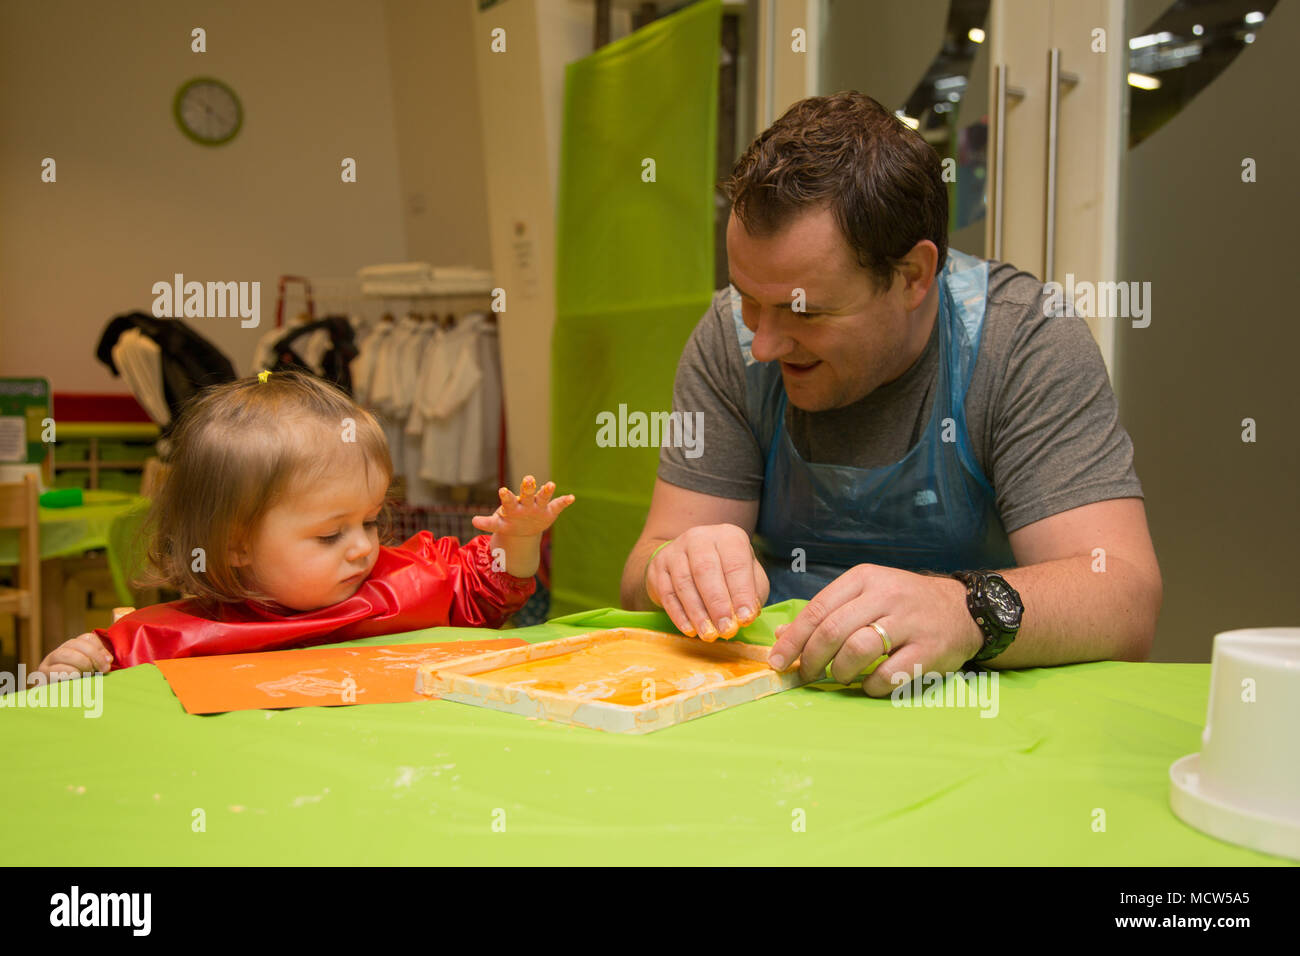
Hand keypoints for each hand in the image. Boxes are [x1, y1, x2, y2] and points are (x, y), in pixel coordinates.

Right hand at [37, 632, 114, 682]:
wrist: (56, 704)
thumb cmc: (79, 688)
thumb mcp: (92, 672)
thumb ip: (99, 663)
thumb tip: (108, 660)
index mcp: (72, 649)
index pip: (87, 638)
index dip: (100, 648)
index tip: (109, 662)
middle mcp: (59, 652)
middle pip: (76, 643)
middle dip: (94, 655)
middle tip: (103, 670)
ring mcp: (48, 663)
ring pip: (65, 654)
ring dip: (82, 663)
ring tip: (89, 674)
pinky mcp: (42, 675)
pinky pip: (55, 669)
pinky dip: (70, 672)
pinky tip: (78, 678)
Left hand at [471, 475, 574, 537]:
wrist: (524, 529)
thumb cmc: (509, 522)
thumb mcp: (498, 524)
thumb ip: (487, 522)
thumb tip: (473, 521)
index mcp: (512, 506)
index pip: (508, 500)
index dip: (506, 496)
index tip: (502, 490)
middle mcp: (526, 504)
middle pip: (526, 494)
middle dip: (527, 487)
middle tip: (528, 479)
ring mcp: (538, 506)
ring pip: (543, 497)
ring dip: (546, 491)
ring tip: (551, 485)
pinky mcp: (550, 511)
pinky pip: (558, 505)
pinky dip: (565, 501)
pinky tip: (571, 498)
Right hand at [644, 524, 768, 640]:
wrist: (688, 560)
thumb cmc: (726, 572)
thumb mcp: (748, 576)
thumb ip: (751, 594)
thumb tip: (744, 615)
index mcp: (728, 536)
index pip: (736, 564)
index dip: (742, 593)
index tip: (746, 619)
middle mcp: (700, 537)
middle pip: (706, 570)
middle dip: (717, 604)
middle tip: (726, 630)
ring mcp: (676, 550)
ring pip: (684, 583)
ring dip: (697, 613)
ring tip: (708, 635)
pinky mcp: (659, 566)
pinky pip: (667, 592)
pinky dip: (679, 614)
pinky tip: (690, 630)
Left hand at [767, 564, 983, 696]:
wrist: (962, 609)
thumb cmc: (903, 604)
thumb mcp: (865, 595)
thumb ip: (825, 613)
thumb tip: (781, 636)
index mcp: (864, 579)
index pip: (818, 609)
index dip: (793, 639)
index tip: (778, 660)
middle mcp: (886, 595)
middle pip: (833, 630)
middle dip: (811, 658)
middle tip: (803, 675)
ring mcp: (909, 622)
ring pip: (858, 649)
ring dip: (839, 671)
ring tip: (839, 676)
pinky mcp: (929, 649)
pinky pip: (889, 674)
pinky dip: (871, 685)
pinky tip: (868, 684)